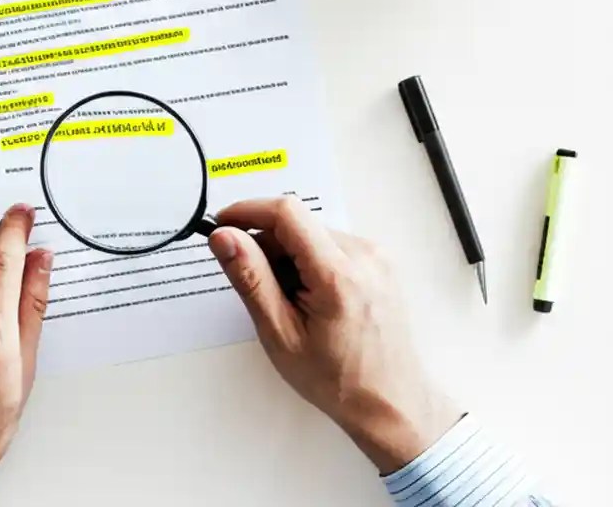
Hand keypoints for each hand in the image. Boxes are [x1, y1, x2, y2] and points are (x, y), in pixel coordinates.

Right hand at [209, 198, 460, 473]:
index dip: (248, 211)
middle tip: (258, 287)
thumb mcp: (281, 335)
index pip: (287, 213)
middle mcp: (364, 255)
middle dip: (267, 245)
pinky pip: (332, 245)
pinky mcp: (379, 262)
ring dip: (289, 256)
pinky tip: (310, 298)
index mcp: (339, 275)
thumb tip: (224, 238)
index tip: (222, 225)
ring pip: (313, 234)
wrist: (391, 401)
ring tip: (290, 303)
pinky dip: (310, 262)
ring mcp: (376, 257)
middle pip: (298, 224)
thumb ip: (251, 279)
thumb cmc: (337, 379)